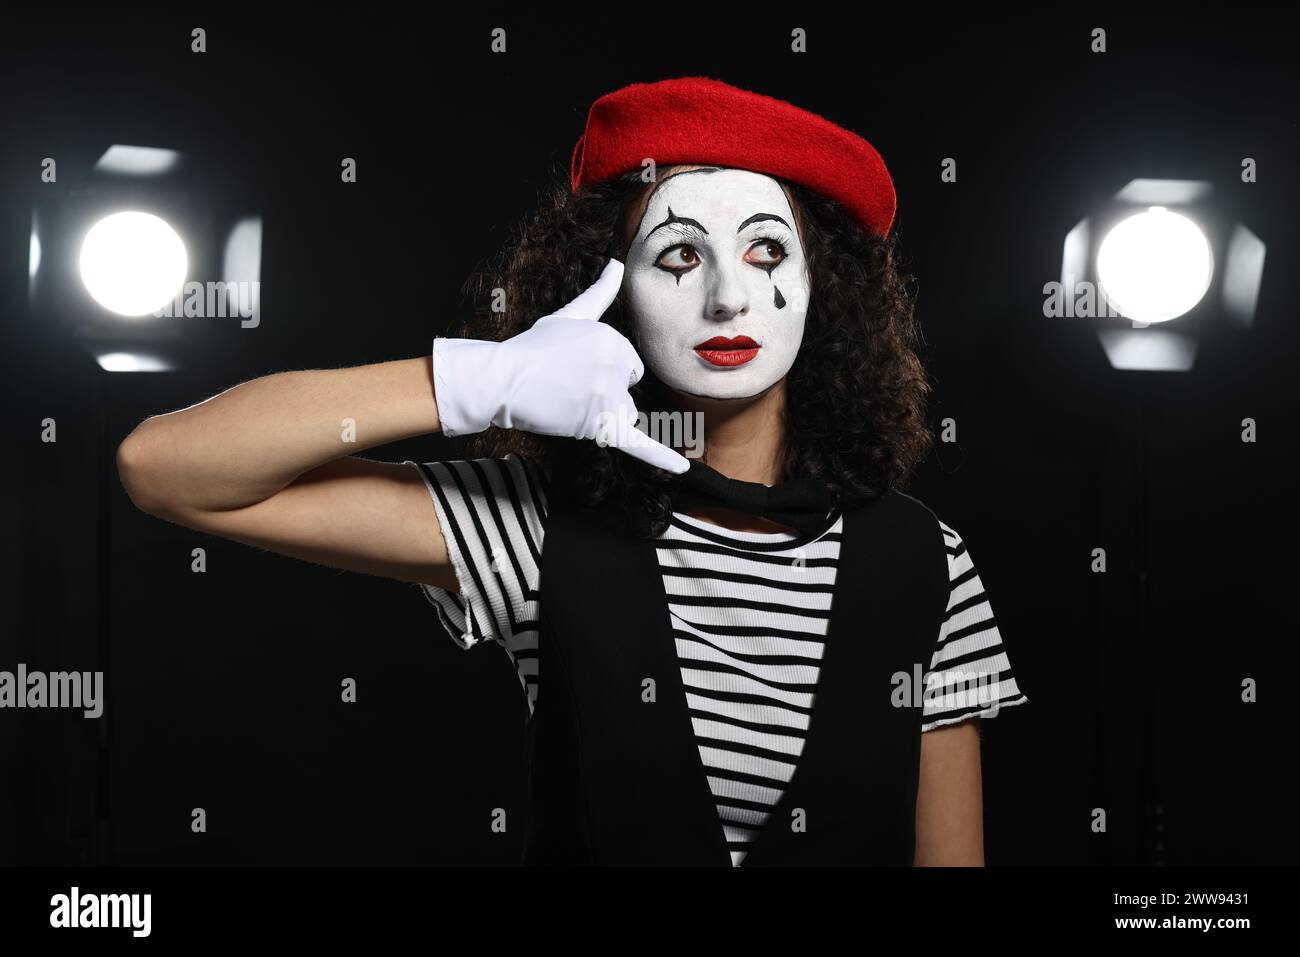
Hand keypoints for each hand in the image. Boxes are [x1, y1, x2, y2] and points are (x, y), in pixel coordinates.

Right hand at [432, 259, 689, 474]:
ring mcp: (607, 395)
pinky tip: (682, 471)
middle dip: (604, 391)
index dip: (603, 370)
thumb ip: (600, 293)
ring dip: (602, 414)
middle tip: (567, 385)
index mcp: (613, 339)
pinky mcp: (600, 424)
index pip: (630, 365)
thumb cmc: (533, 349)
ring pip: (623, 414)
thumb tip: (616, 263)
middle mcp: (614, 365)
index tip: (576, 366)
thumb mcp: (570, 315)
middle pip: (628, 390)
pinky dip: (660, 456)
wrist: (503, 380)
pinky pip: (638, 444)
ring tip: (567, 402)